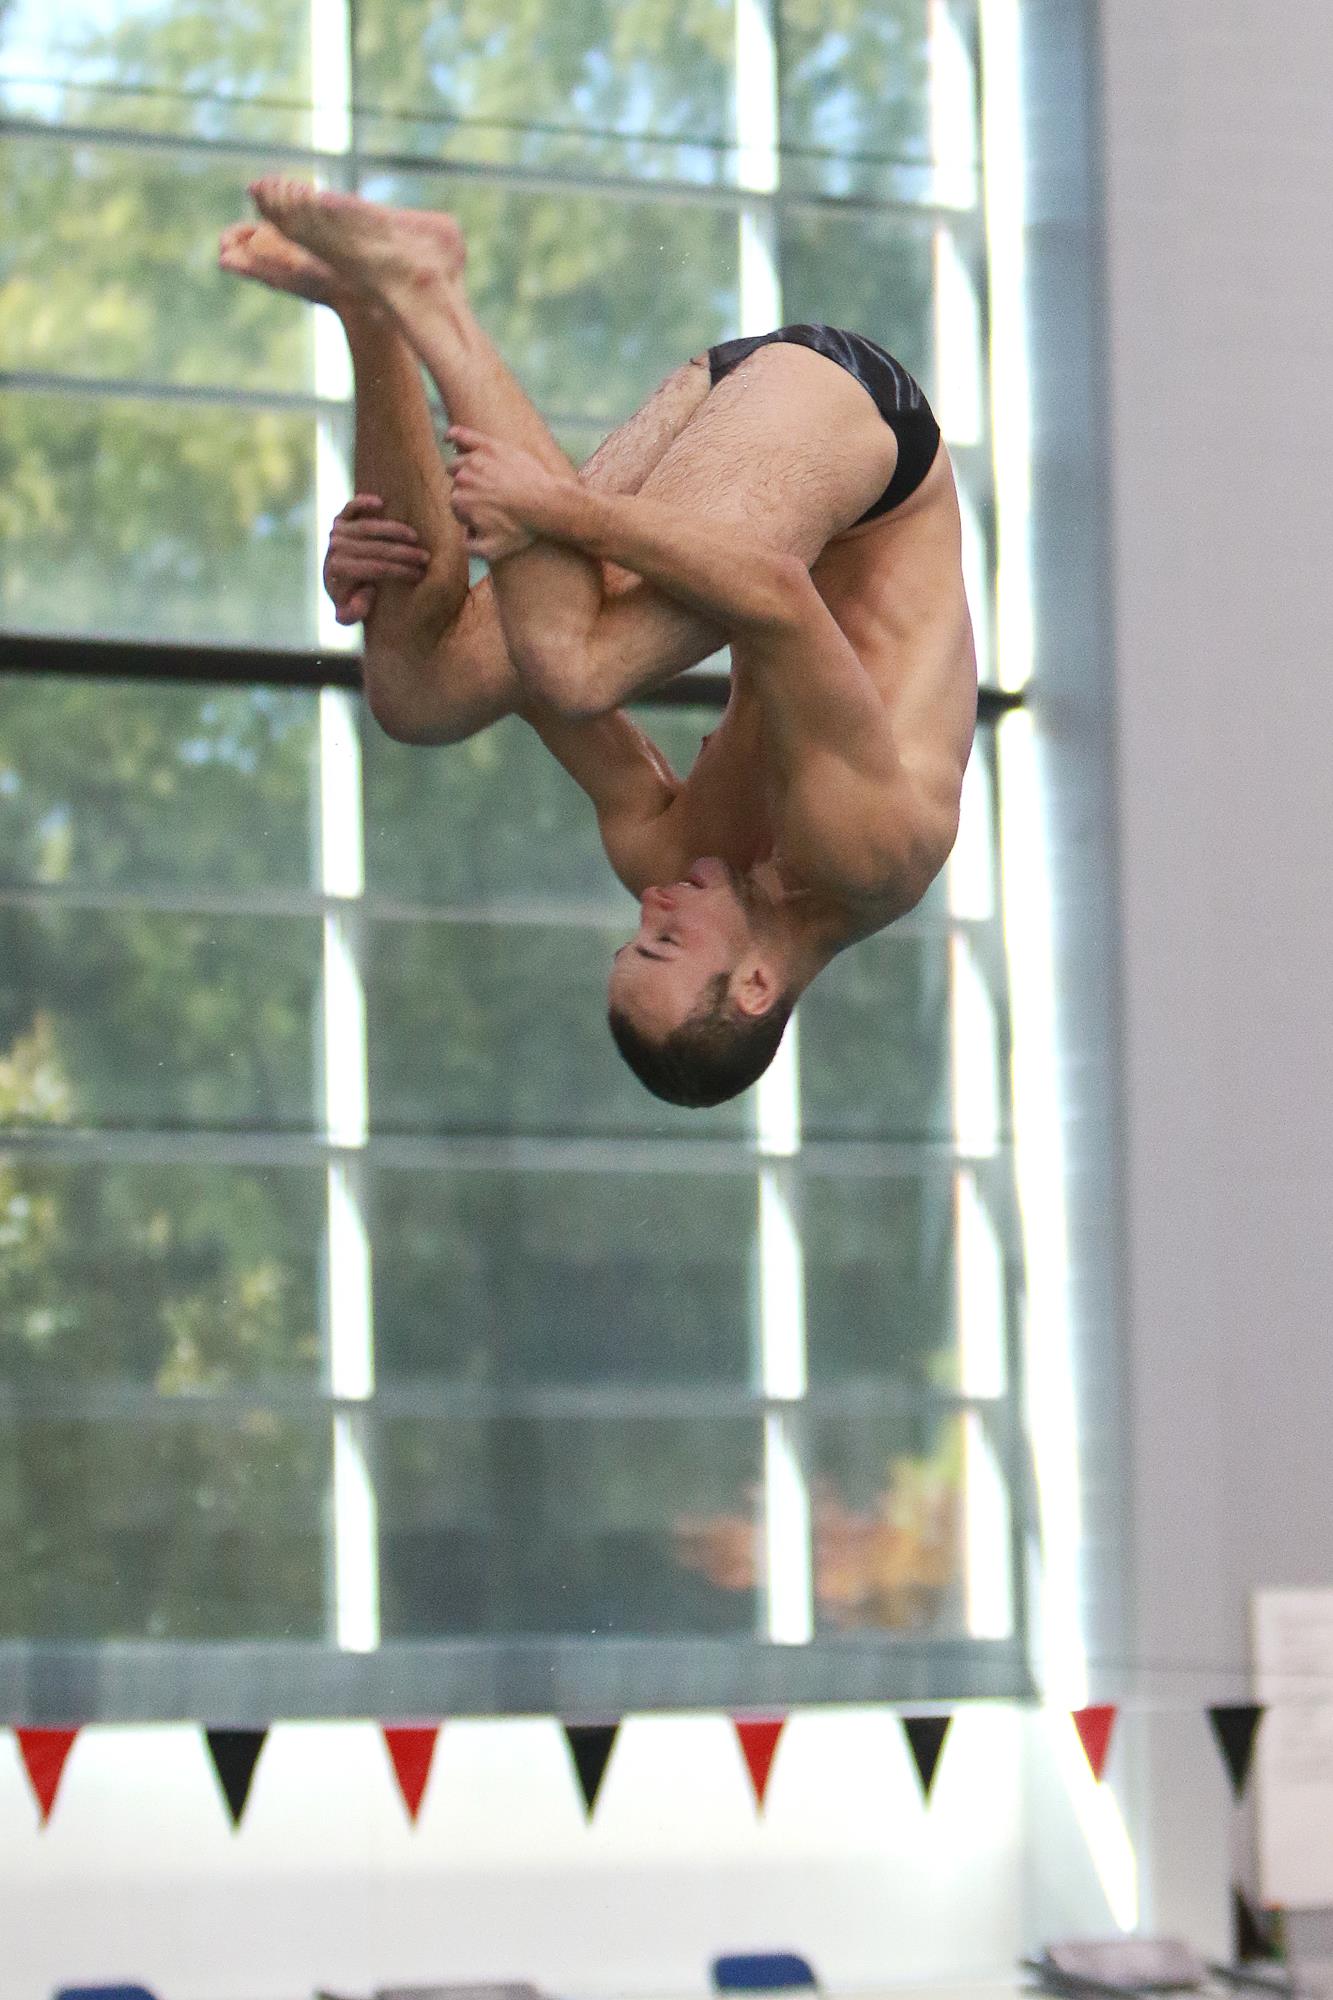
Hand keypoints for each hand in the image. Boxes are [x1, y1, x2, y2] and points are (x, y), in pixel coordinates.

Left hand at [323, 494, 430, 624]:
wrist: (337, 579)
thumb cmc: (350, 597)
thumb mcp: (350, 613)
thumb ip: (351, 614)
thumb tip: (363, 596)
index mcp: (338, 569)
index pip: (374, 568)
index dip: (399, 571)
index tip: (418, 575)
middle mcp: (335, 548)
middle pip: (374, 548)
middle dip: (403, 553)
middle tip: (425, 558)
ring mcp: (336, 531)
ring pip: (368, 527)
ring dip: (395, 531)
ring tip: (416, 538)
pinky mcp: (340, 518)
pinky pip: (351, 508)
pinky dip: (363, 503)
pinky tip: (381, 502)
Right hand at [445, 425, 576, 561]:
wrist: (545, 504)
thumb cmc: (521, 527)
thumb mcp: (493, 550)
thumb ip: (471, 547)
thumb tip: (465, 538)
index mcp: (460, 504)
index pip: (458, 507)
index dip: (472, 513)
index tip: (488, 516)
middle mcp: (462, 480)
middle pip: (458, 485)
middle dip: (469, 493)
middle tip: (492, 500)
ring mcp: (474, 461)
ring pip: (458, 464)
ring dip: (463, 470)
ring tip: (480, 477)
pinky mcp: (488, 446)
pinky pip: (464, 436)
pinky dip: (456, 436)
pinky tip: (450, 438)